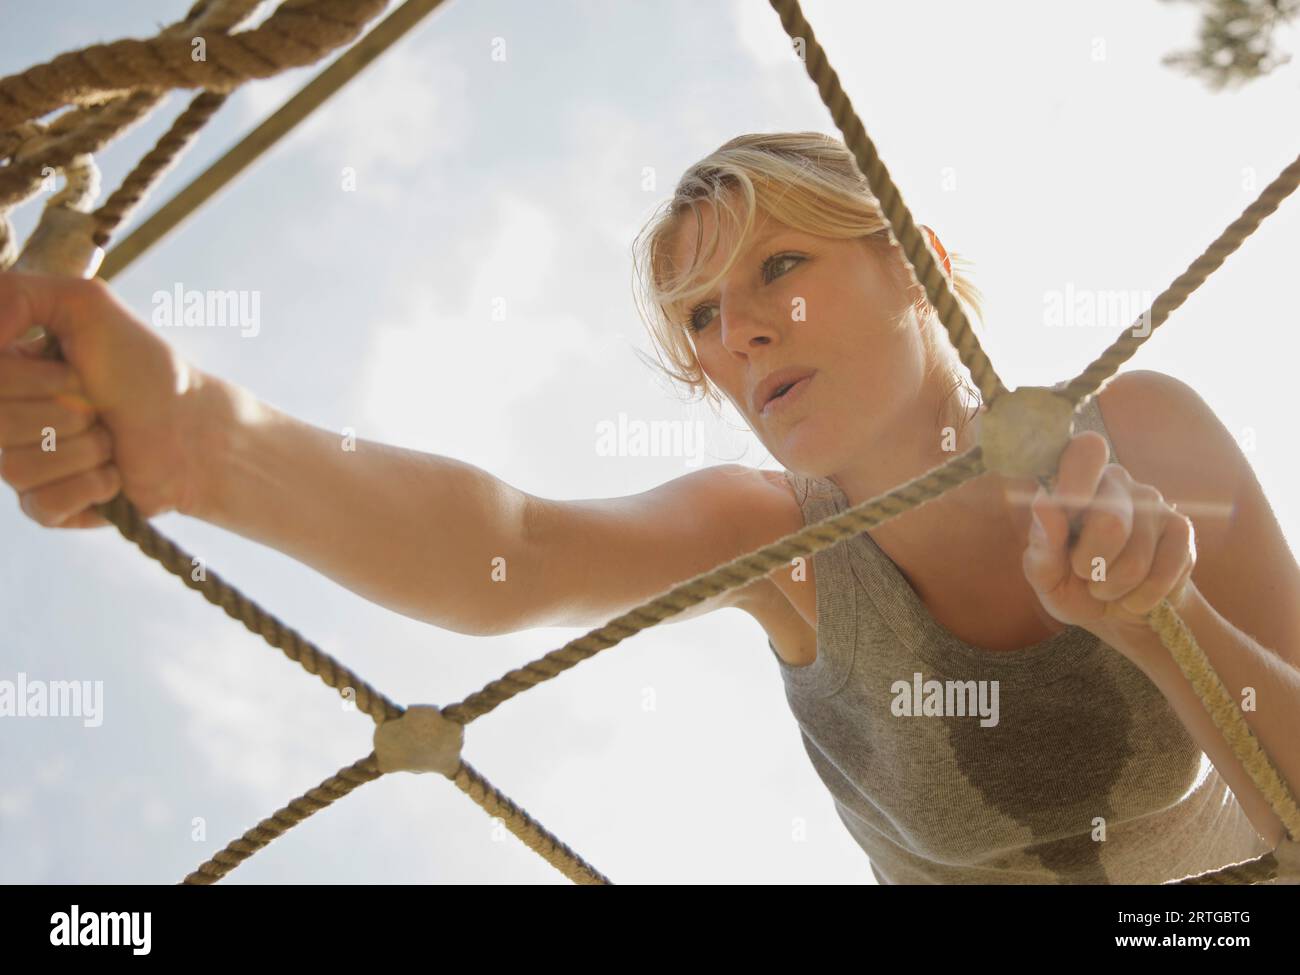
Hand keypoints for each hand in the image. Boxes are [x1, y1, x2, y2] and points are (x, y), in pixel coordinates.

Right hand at [0, 271, 212, 527]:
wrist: (192, 428)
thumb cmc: (143, 367)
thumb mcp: (85, 305)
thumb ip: (15, 293)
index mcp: (4, 374)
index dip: (35, 380)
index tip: (77, 371)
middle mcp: (4, 419)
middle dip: (67, 412)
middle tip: (99, 406)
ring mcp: (23, 465)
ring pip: (18, 469)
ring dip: (85, 450)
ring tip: (110, 439)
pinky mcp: (48, 508)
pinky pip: (42, 505)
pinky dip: (90, 486)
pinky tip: (113, 474)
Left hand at [1021, 430, 1196, 641]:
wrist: (1113, 611)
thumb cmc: (1070, 583)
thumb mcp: (1045, 572)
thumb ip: (1043, 540)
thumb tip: (1044, 505)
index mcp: (1074, 481)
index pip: (1084, 452)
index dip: (1077, 476)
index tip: (1068, 502)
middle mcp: (1116, 481)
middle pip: (1111, 522)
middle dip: (1090, 565)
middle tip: (1085, 574)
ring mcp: (1153, 502)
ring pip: (1136, 560)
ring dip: (1114, 588)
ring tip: (1107, 587)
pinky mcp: (1181, 528)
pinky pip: (1164, 574)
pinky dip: (1141, 598)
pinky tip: (1133, 595)